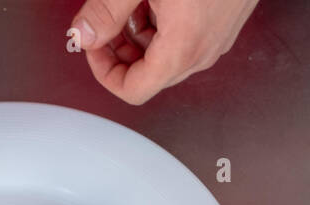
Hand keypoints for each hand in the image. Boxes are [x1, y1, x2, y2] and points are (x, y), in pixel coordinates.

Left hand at [70, 0, 258, 104]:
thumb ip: (106, 10)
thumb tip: (84, 33)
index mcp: (182, 47)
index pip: (133, 90)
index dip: (104, 72)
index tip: (93, 44)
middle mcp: (204, 51)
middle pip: (151, 76)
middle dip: (120, 52)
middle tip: (105, 20)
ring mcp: (218, 38)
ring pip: (168, 57)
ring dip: (142, 37)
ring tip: (134, 1)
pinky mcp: (225, 23)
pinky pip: (188, 39)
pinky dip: (164, 25)